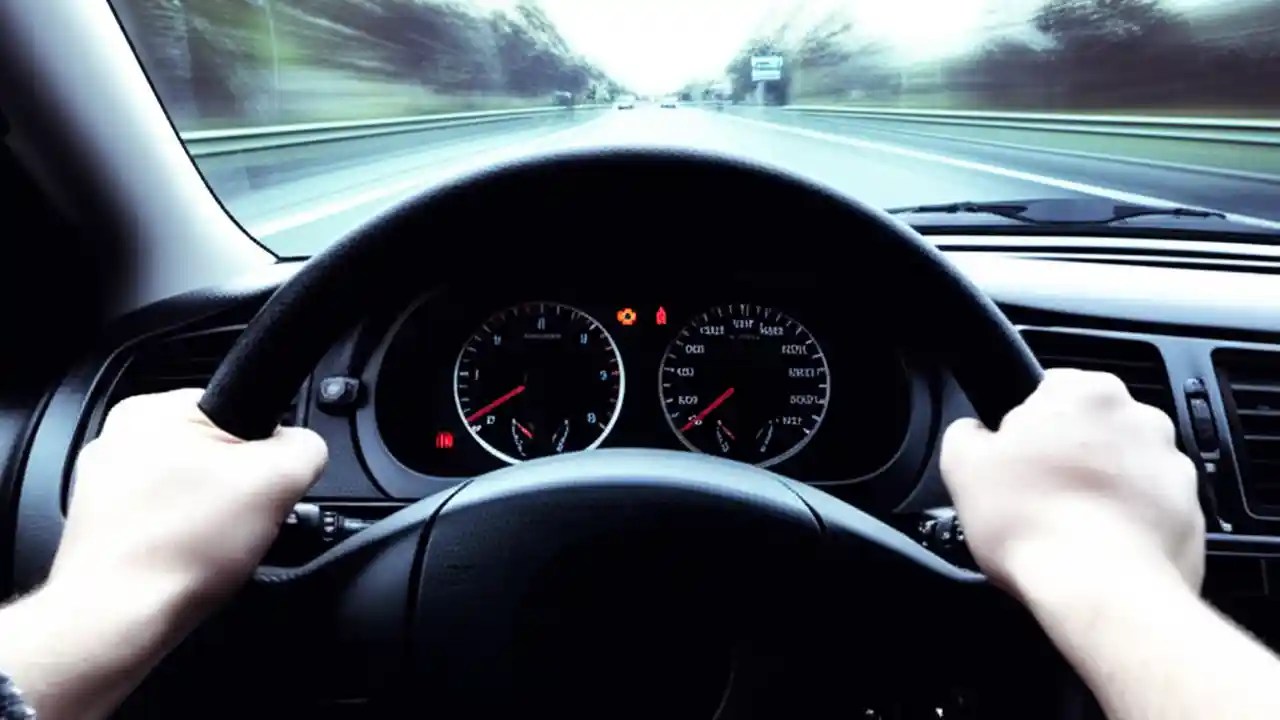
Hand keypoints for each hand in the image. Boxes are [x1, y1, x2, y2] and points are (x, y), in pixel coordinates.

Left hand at [0, 389, 325, 719]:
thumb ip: (306, 447)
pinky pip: (167, 518)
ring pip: (193, 488)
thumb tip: (304, 449)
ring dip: (212, 514)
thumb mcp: (277, 481)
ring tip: (210, 545)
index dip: (268, 452)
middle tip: (241, 521)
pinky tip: (189, 558)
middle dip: (239, 486)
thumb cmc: (180, 550)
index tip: (262, 486)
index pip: (243, 409)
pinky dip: (184, 537)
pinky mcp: (104, 523)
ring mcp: (106, 482)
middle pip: (218, 451)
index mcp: (154, 409)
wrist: (119, 619)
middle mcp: (121, 438)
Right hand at [941, 368, 1203, 598]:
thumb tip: (973, 432)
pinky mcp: (1192, 512)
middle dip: (1069, 454)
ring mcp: (1174, 465)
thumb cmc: (1030, 520)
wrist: (1101, 591)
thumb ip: (964, 433)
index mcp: (1086, 390)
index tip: (1014, 460)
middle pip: (1092, 427)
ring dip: (1101, 488)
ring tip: (1069, 528)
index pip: (1049, 388)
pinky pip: (1151, 508)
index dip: (1026, 426)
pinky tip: (1100, 548)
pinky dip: (1129, 522)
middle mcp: (1140, 417)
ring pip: (1124, 468)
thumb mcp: (962, 467)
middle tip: (1036, 495)